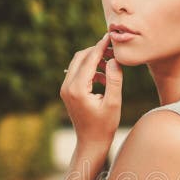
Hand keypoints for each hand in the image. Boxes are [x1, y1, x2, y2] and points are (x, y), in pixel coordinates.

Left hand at [60, 32, 122, 148]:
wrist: (90, 143)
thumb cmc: (104, 126)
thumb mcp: (114, 103)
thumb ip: (114, 80)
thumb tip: (113, 59)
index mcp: (77, 89)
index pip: (89, 59)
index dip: (101, 46)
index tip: (110, 36)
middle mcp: (67, 87)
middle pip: (80, 57)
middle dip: (96, 50)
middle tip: (112, 48)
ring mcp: (65, 89)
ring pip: (78, 64)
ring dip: (93, 59)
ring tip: (111, 62)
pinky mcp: (67, 92)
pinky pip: (77, 73)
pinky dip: (90, 69)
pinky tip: (104, 77)